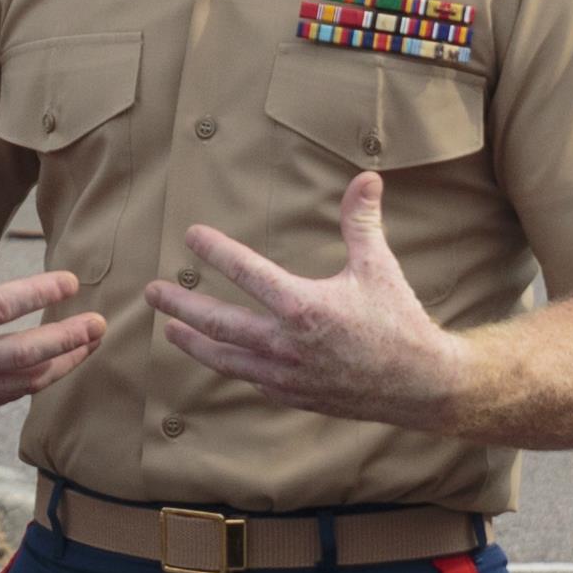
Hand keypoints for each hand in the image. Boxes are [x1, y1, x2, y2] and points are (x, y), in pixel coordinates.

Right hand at [0, 187, 106, 417]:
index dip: (38, 293)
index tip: (71, 280)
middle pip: (21, 352)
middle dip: (66, 338)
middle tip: (99, 323)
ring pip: (25, 380)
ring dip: (65, 362)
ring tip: (93, 341)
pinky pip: (15, 394)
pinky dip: (43, 379)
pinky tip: (65, 361)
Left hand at [145, 172, 470, 428]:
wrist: (421, 385)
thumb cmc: (399, 322)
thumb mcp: (379, 266)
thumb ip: (362, 221)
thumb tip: (366, 176)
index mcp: (303, 307)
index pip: (246, 272)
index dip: (215, 251)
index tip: (191, 236)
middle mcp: (286, 344)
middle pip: (218, 322)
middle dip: (181, 303)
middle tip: (151, 290)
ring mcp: (285, 375)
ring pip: (224, 358)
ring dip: (192, 342)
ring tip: (168, 328)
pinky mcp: (292, 395)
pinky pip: (249, 379)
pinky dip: (228, 366)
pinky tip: (217, 357)